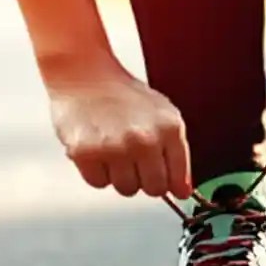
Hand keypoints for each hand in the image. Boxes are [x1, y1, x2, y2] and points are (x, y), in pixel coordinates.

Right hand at [45, 61, 190, 198]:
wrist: (83, 74)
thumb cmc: (122, 95)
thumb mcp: (162, 114)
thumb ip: (176, 152)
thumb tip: (182, 190)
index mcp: (169, 128)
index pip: (177, 179)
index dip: (169, 183)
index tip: (165, 184)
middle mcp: (144, 140)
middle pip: (153, 189)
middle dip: (144, 179)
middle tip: (132, 159)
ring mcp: (115, 148)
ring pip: (125, 189)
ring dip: (119, 175)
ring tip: (112, 150)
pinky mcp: (86, 154)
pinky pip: (98, 183)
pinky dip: (96, 171)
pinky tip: (96, 149)